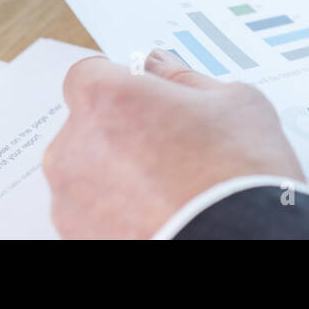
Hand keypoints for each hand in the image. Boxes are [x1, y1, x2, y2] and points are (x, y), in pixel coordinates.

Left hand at [44, 50, 302, 237]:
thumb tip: (162, 68)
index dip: (121, 83)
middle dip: (122, 131)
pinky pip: (93, 213)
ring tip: (171, 186)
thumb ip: (183, 78)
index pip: (89, 73)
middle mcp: (75, 147)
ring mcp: (70, 200)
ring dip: (119, 174)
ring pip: (89, 173)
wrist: (238, 241)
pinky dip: (119, 212)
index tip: (148, 95)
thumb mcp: (233, 102)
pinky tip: (161, 210)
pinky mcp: (78, 237)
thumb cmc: (237, 175)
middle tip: (171, 144)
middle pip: (88, 125)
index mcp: (107, 99)